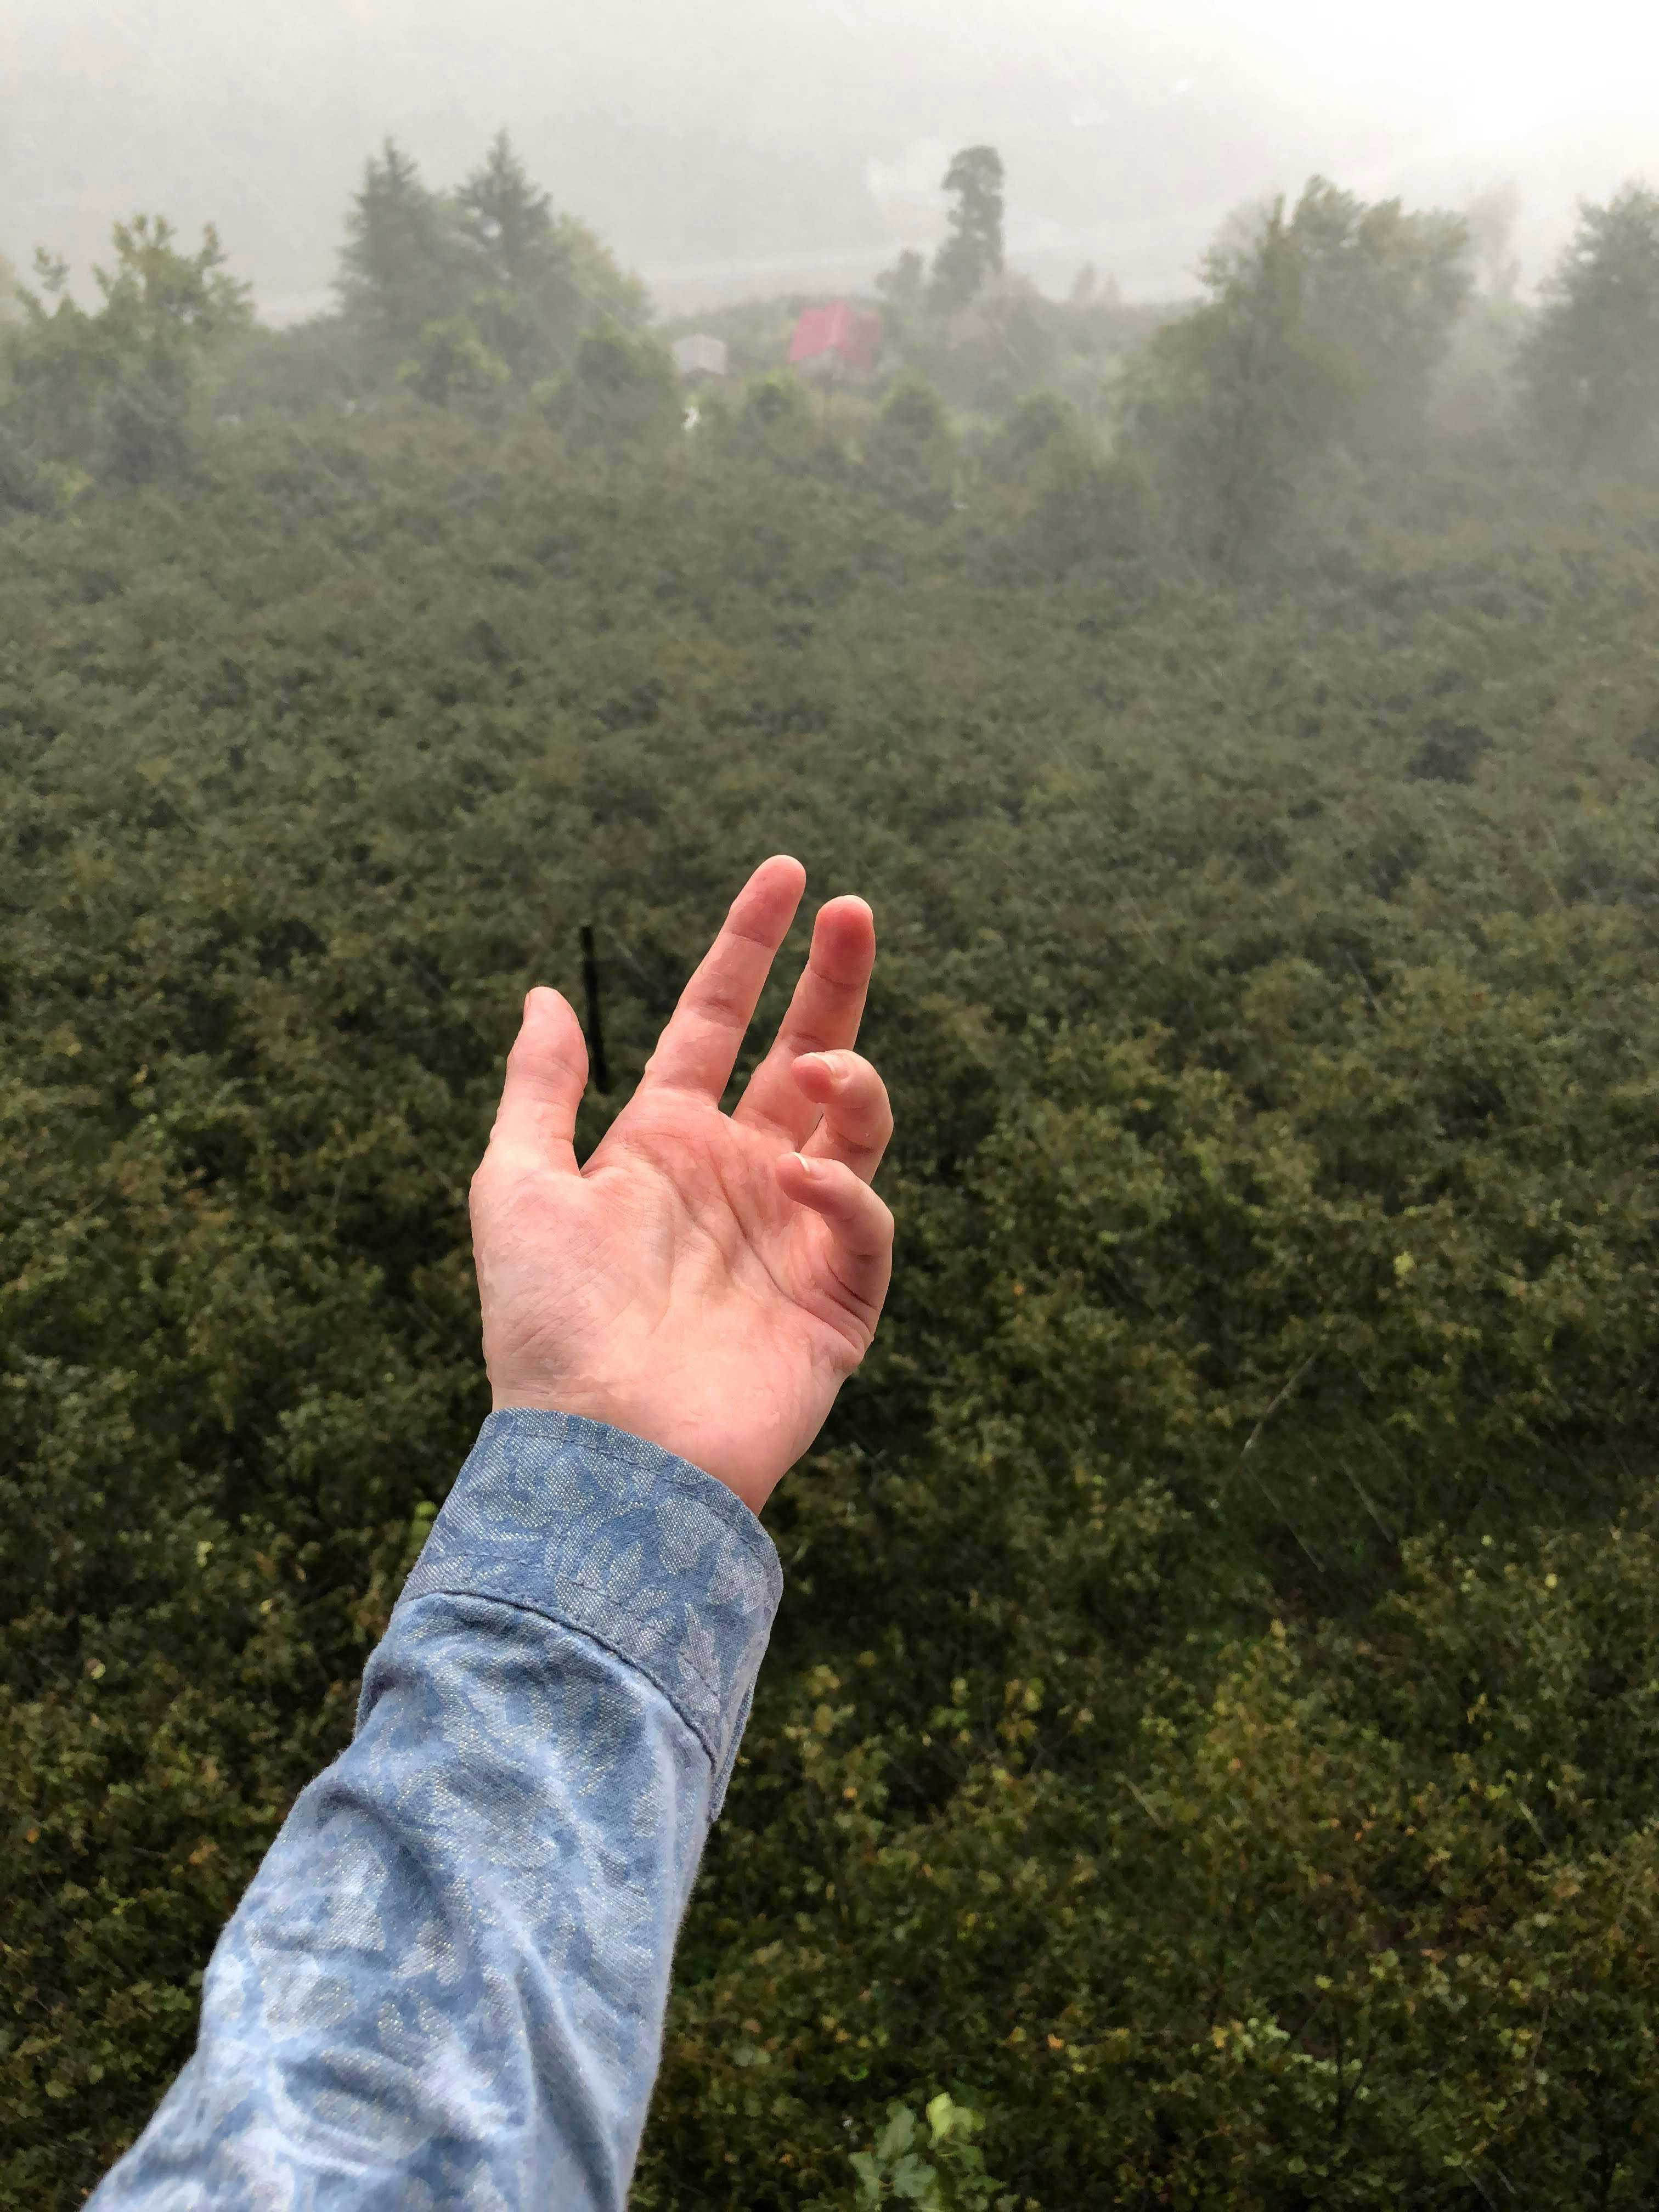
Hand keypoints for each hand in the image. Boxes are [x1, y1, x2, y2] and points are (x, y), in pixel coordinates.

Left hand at [468, 856, 894, 1515]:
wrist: (601, 1454)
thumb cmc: (547, 1326)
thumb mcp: (517, 1187)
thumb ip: (541, 1087)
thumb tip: (546, 993)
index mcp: (664, 1144)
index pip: (716, 1024)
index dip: (749, 949)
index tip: (785, 877)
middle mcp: (735, 1178)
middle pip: (801, 1055)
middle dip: (831, 983)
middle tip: (853, 909)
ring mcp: (790, 1238)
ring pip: (852, 1129)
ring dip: (851, 1079)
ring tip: (827, 1065)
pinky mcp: (834, 1304)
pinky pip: (864, 1226)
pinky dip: (847, 1193)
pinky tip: (805, 1184)